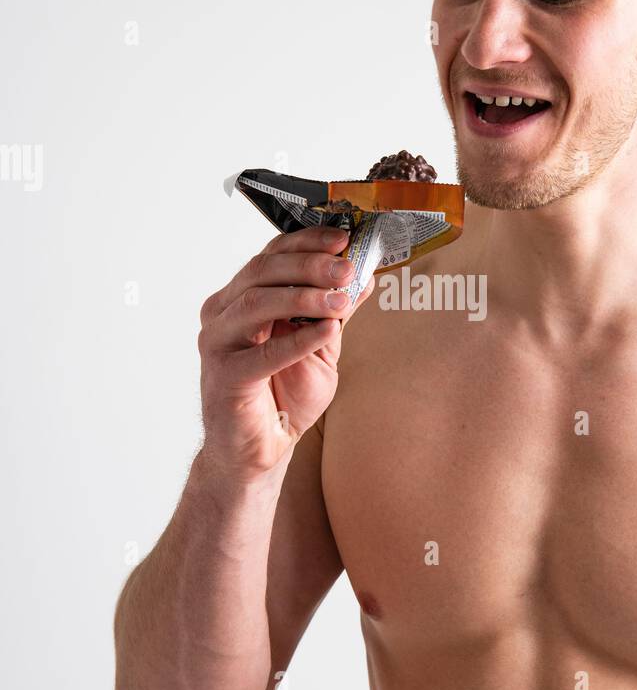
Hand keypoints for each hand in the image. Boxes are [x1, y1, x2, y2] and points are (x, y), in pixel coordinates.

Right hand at [197, 226, 375, 480]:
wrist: (260, 450)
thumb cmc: (283, 396)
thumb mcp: (320, 346)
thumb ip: (335, 312)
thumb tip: (363, 276)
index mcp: (241, 298)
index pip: (271, 255)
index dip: (307, 243)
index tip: (343, 240)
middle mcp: (223, 313)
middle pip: (264, 272)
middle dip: (310, 266)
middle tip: (346, 268)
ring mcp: (219, 343)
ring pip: (258, 302)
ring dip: (305, 297)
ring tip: (340, 300)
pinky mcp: (224, 376)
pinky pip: (262, 352)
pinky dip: (297, 340)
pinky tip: (327, 332)